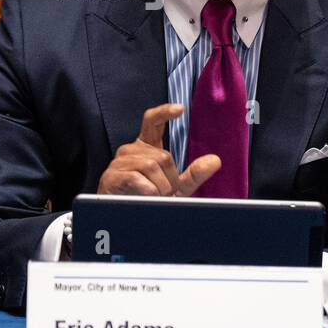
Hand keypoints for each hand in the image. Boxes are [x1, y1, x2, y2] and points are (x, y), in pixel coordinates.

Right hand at [96, 103, 221, 195]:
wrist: (126, 219)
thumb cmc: (149, 199)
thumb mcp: (176, 187)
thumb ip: (194, 174)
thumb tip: (215, 160)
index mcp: (146, 147)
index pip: (152, 121)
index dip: (164, 112)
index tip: (180, 109)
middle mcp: (131, 150)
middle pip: (163, 156)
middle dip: (170, 179)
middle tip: (164, 194)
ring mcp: (119, 162)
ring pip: (152, 167)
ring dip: (160, 188)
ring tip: (154, 197)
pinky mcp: (111, 176)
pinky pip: (139, 179)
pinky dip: (149, 192)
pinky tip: (145, 197)